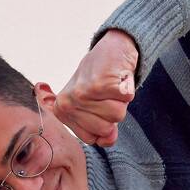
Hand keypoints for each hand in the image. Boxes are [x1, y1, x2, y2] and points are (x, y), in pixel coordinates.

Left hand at [54, 29, 137, 146]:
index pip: (92, 139)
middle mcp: (69, 103)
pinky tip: (118, 79)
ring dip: (121, 101)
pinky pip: (126, 100)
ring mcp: (84, 93)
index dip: (102, 123)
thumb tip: (106, 141)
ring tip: (111, 87)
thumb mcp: (92, 107)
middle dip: (112, 113)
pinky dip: (128, 89)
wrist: (111, 48)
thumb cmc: (100, 79)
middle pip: (105, 129)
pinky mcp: (101, 84)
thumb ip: (98, 130)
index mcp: (62, 111)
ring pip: (117, 116)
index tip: (98, 104)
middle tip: (106, 94)